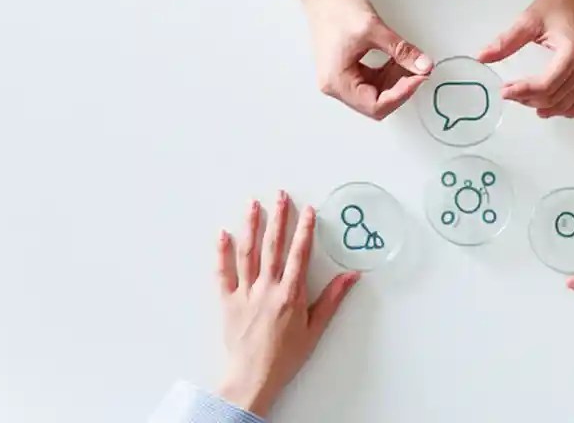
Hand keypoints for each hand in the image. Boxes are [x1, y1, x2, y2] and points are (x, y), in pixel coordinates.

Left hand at [215, 193, 360, 415]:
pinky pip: (223, 272)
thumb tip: (351, 276)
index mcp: (291, 294)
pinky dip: (222, 252)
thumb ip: (332, 299)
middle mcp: (267, 288)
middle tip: (281, 195)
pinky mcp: (228, 301)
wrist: (253, 377)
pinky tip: (223, 234)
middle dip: (278, 218)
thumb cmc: (285, 357)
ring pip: (248, 252)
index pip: (300, 254)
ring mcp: (245, 293)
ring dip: (251, 226)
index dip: (304, 230)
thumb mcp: (315, 329)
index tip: (308, 210)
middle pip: (273, 245)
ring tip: (254, 204)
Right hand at [304, 0, 431, 119]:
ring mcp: (340, 80)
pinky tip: (397, 61)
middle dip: (400, 89)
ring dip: (395, 82)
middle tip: (419, 72)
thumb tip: (424, 66)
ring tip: (409, 63)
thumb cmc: (337, 9)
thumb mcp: (375, 29)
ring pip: (375, 94)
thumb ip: (401, 51)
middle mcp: (335, 86)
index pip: (374, 105)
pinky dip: (387, 75)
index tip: (419, 78)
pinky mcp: (346, 72)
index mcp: (337, 81)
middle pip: (375, 103)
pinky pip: (371, 82)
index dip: (401, 94)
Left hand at [477, 0, 573, 118]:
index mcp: (572, 52)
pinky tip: (550, 105)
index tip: (504, 91)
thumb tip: (482, 57)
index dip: (522, 92)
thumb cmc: (563, 1)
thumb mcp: (530, 19)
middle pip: (554, 98)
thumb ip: (506, 42)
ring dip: (544, 106)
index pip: (545, 85)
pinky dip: (565, 109)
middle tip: (510, 91)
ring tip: (525, 98)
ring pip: (567, 106)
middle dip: (528, 99)